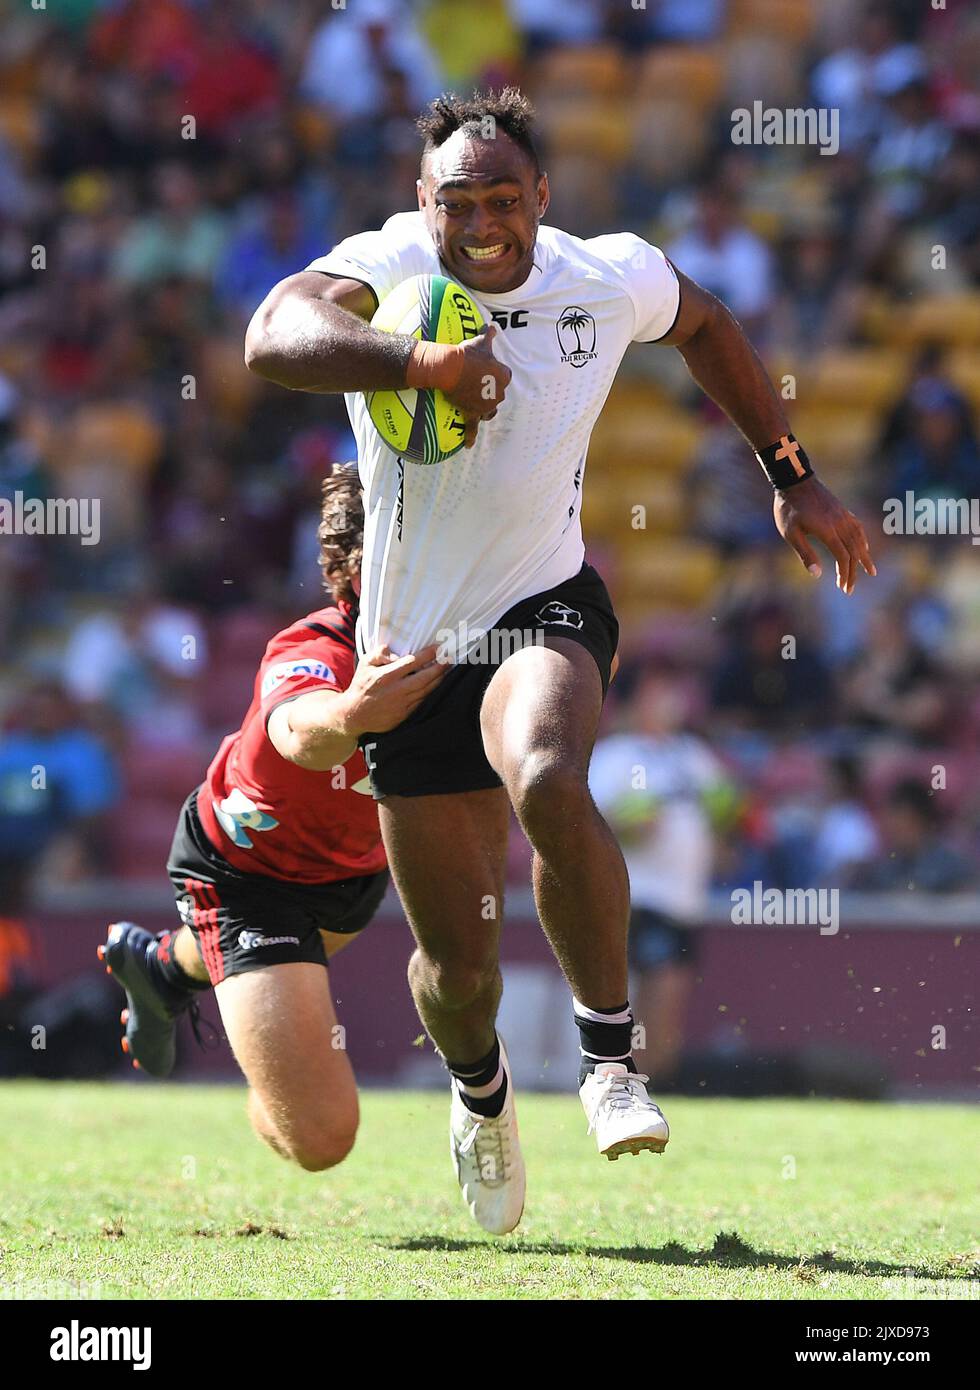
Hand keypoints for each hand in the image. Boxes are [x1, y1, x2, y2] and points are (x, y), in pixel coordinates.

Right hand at [339, 643, 445, 734]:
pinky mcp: (405, 714)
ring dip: (439, 678)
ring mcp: (402, 703)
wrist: (355, 714)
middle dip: (440, 667)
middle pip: (425, 677)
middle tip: (449, 657)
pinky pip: (423, 700)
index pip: (412, 662)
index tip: (438, 647)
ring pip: (427, 690)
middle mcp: (396, 690)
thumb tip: (395, 651)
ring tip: (447, 668)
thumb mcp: (365, 664)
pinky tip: (438, 683)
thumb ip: (379, 653)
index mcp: (386, 676)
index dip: (428, 654)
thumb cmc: (361, 686)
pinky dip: (432, 691)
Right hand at [442, 324, 511, 447]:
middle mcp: (499, 393)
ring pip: (489, 411)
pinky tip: (468, 445)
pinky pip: (472, 427)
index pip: (505, 376)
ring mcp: (486, 405)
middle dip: (491, 393)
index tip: (487, 373)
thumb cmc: (468, 354)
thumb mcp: (480, 342)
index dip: (496, 375)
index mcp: (504, 376)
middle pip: (498, 395)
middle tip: (479, 387)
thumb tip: (493, 326)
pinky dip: (470, 436)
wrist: (451, 367)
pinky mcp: (472, 413)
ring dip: (486, 409)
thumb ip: (489, 335)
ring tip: (478, 407)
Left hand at [773, 477, 875, 594]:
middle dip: (853, 572)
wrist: (794, 480)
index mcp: (828, 531)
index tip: (843, 588)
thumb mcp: (790, 533)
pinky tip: (864, 546)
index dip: (845, 574)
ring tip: (870, 570)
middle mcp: (840, 524)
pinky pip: (857, 527)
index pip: (843, 557)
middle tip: (850, 588)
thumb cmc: (788, 508)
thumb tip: (817, 575)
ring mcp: (843, 516)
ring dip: (864, 557)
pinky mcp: (842, 510)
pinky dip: (862, 540)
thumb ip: (804, 553)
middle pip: (853, 552)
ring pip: (859, 540)